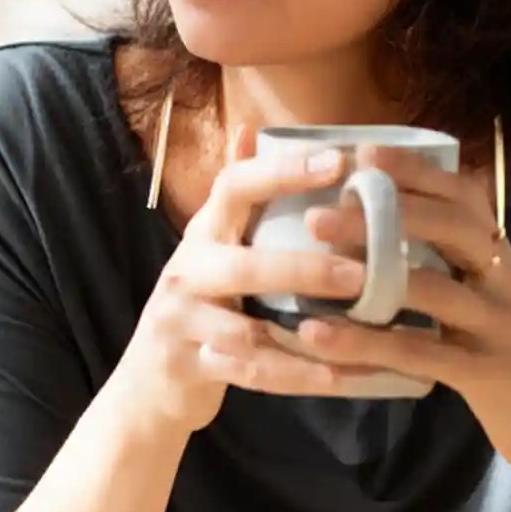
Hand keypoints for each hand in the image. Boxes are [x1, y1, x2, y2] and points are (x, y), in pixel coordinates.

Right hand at [116, 127, 368, 436]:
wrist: (149, 381)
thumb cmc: (202, 304)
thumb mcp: (212, 247)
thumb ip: (238, 200)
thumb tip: (252, 129)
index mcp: (204, 232)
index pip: (234, 186)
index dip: (282, 172)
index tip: (338, 162)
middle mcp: (187, 270)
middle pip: (244, 265)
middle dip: (305, 268)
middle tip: (361, 272)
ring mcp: (181, 320)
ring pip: (247, 329)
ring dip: (306, 335)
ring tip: (358, 334)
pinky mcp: (187, 366)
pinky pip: (246, 372)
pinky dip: (293, 376)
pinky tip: (335, 377)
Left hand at [290, 145, 510, 478]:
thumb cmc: (510, 358)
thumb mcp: (489, 301)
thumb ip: (452, 265)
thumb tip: (389, 226)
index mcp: (500, 259)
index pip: (465, 198)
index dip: (418, 171)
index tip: (365, 151)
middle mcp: (504, 282)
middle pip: (452, 228)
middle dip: (387, 210)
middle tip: (321, 210)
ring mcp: (499, 326)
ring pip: (434, 288)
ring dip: (370, 271)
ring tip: (313, 262)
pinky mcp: (487, 373)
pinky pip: (421, 352)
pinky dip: (367, 343)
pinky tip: (318, 335)